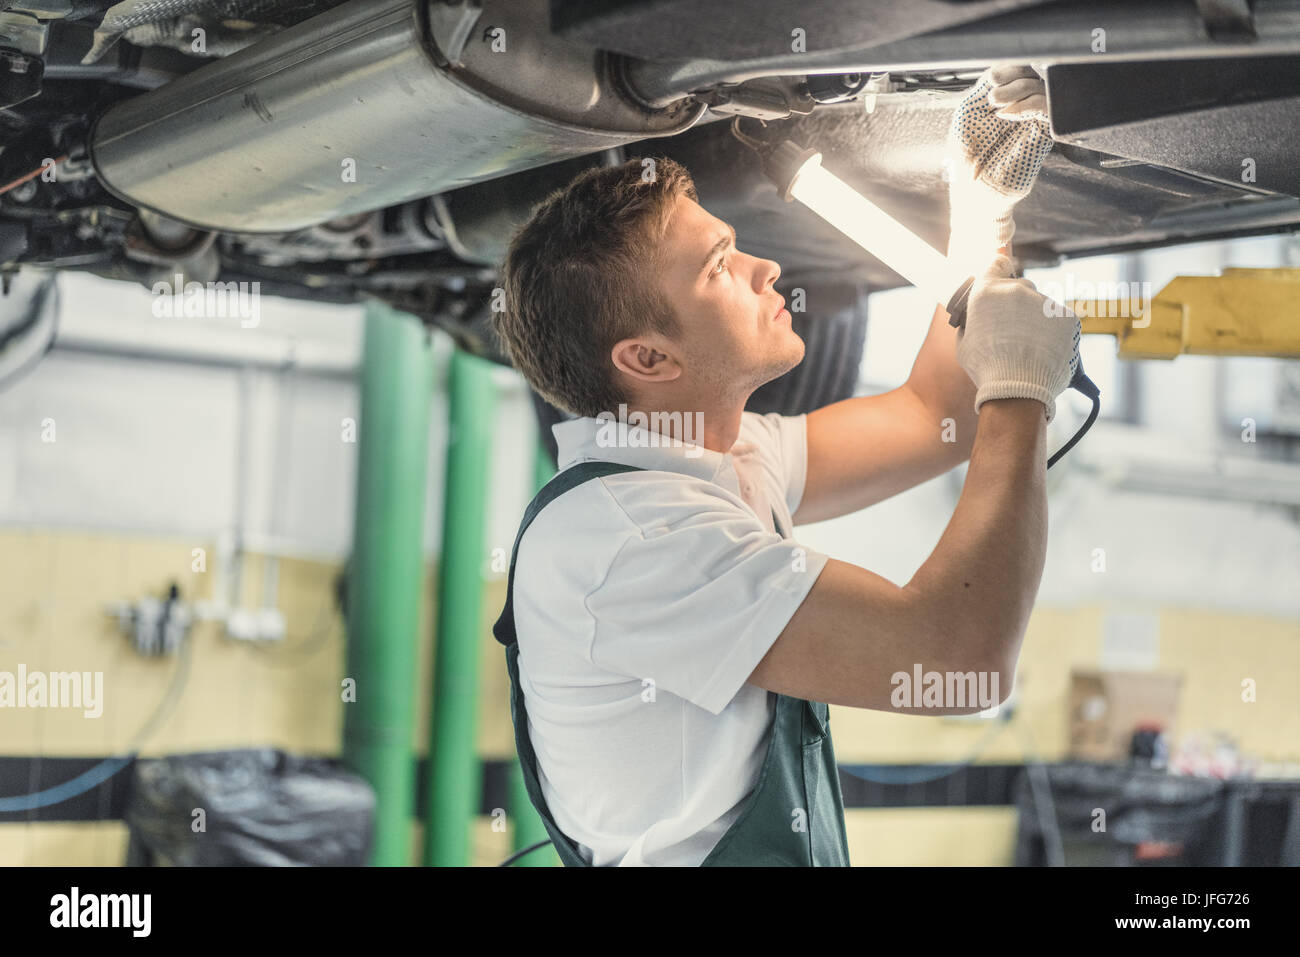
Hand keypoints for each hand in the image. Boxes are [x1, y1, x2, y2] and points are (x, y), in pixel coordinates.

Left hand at [947, 66, 1053, 270]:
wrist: (975, 190)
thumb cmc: (966, 155)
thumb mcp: (967, 113)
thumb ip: (983, 88)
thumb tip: (999, 67)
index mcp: (1006, 96)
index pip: (1017, 69)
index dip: (1009, 67)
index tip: (994, 77)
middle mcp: (1022, 104)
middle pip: (1032, 72)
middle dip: (1014, 76)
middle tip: (994, 93)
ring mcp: (1034, 118)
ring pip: (1042, 86)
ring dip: (1018, 89)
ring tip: (996, 103)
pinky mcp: (1043, 134)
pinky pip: (1048, 108)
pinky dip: (1029, 105)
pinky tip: (1008, 115)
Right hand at [955, 256, 1079, 423]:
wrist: (1019, 390)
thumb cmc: (987, 368)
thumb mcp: (964, 342)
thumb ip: (972, 320)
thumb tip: (977, 317)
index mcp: (987, 292)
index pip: (996, 264)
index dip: (998, 271)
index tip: (1001, 277)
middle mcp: (1017, 290)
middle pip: (1021, 286)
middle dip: (1017, 303)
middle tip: (1012, 329)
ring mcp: (1045, 302)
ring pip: (1041, 306)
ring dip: (1036, 320)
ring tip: (1030, 348)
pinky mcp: (1067, 316)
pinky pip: (1058, 320)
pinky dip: (1054, 332)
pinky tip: (1045, 350)